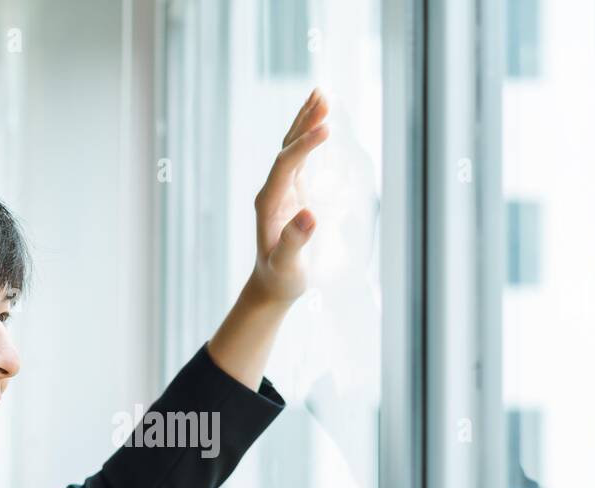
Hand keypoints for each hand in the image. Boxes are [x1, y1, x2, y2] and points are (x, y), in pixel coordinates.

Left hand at [249, 88, 329, 305]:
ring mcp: (282, 189)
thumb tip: (309, 216)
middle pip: (287, 148)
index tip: (326, 130)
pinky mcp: (292, 191)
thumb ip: (294, 242)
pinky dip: (310, 136)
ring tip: (322, 94)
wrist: (272, 285)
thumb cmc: (281, 278)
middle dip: (304, 122)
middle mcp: (272, 190)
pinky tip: (320, 121)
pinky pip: (300, 157)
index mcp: (268, 203)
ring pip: (292, 147)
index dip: (304, 146)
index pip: (285, 165)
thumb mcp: (287, 266)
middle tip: (324, 96)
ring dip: (306, 121)